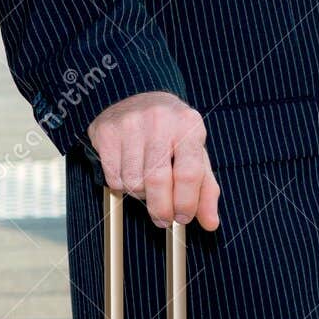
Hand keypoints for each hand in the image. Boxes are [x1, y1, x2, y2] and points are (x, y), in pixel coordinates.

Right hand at [87, 90, 219, 230]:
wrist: (138, 96)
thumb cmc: (172, 131)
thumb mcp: (195, 152)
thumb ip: (205, 188)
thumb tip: (211, 223)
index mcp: (189, 125)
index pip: (189, 173)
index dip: (186, 203)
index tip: (183, 218)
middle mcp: (160, 121)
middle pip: (158, 181)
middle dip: (161, 209)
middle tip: (164, 220)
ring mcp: (131, 124)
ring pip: (134, 182)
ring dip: (141, 195)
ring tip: (148, 184)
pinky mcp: (107, 132)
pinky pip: (114, 177)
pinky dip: (123, 186)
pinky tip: (130, 173)